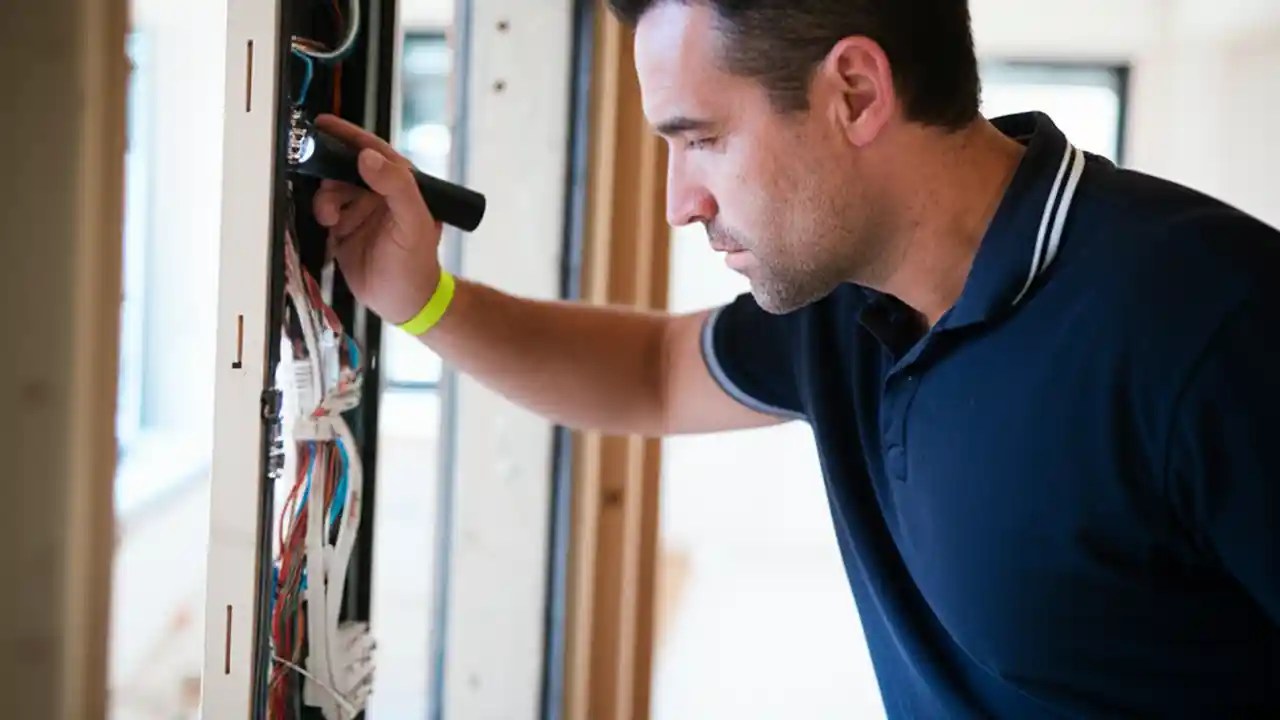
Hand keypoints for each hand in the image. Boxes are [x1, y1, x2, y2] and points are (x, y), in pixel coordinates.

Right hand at [311, 114, 443, 324]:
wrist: (404, 303)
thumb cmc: (417, 263)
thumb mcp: (412, 221)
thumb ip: (396, 185)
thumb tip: (368, 156)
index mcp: (400, 183)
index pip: (373, 150)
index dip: (348, 136)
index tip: (324, 124)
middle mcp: (378, 192)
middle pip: (344, 166)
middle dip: (329, 171)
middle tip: (318, 176)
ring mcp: (359, 210)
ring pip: (330, 188)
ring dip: (325, 198)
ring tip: (331, 216)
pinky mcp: (343, 228)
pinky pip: (323, 209)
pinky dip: (320, 212)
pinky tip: (329, 225)